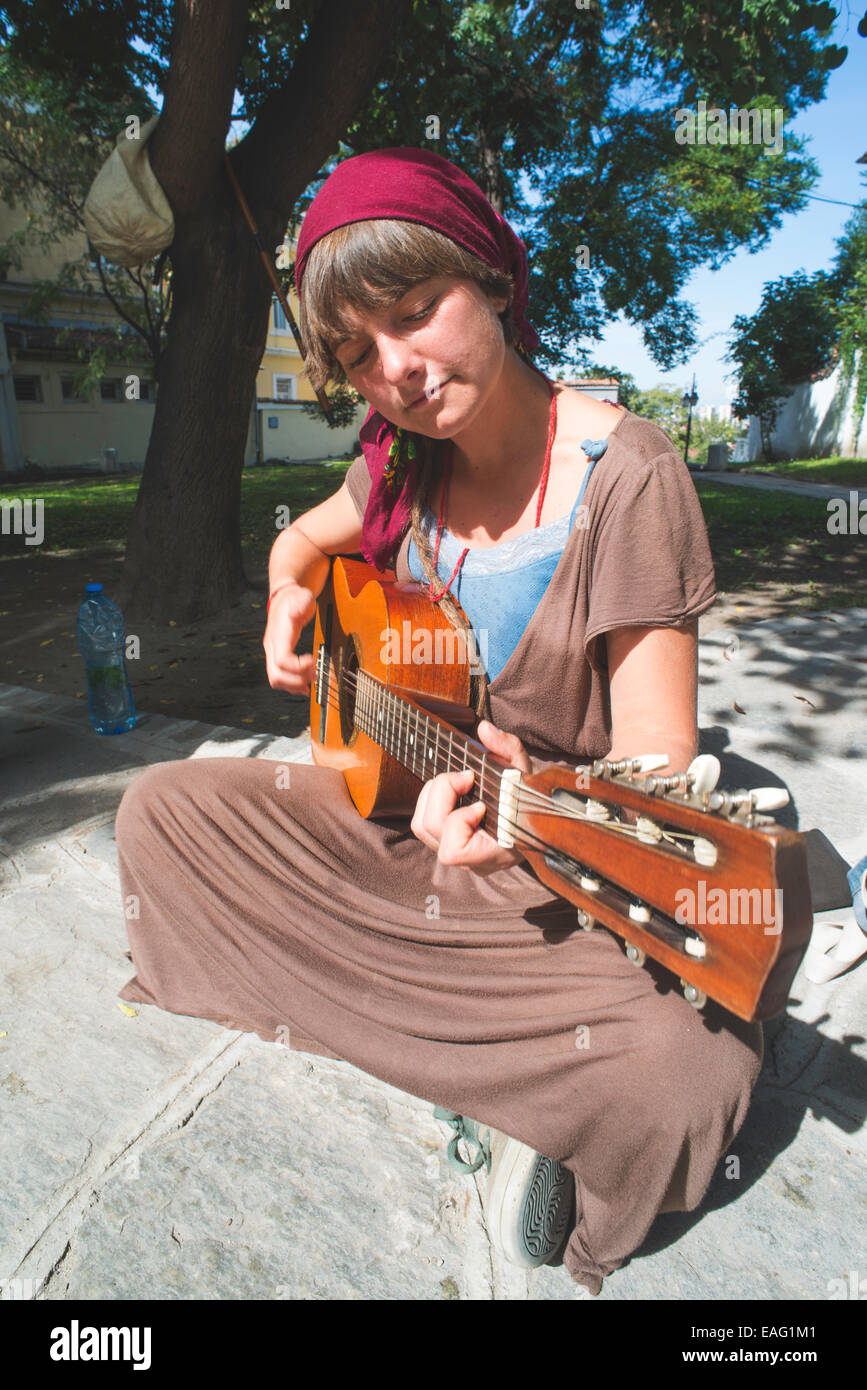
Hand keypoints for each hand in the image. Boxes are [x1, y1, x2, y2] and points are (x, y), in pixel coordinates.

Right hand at [263, 582, 316, 692]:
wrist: (285, 600)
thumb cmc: (295, 599)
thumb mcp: (302, 597)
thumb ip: (301, 605)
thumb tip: (295, 614)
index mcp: (279, 634)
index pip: (282, 660)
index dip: (298, 667)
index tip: (312, 661)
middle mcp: (272, 646)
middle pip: (277, 675)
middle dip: (297, 680)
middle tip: (315, 675)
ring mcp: (272, 653)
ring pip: (276, 679)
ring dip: (294, 685)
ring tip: (312, 680)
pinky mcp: (276, 658)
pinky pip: (279, 678)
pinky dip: (292, 685)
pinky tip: (305, 685)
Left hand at [410, 720, 531, 874]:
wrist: (536, 823)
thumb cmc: (530, 802)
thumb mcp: (525, 773)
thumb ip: (508, 749)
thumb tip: (484, 729)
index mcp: (493, 854)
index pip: (453, 851)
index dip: (459, 821)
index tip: (482, 804)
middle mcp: (470, 862)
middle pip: (430, 829)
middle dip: (443, 793)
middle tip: (466, 778)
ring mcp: (456, 856)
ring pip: (420, 827)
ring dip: (433, 796)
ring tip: (457, 783)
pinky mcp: (445, 844)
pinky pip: (422, 823)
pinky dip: (431, 800)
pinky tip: (452, 791)